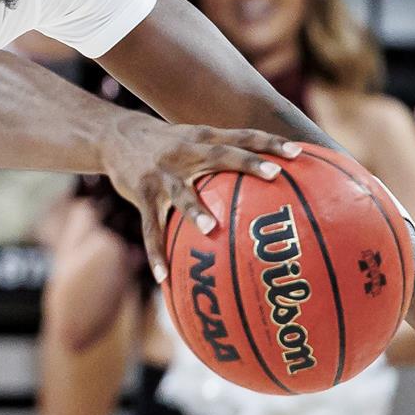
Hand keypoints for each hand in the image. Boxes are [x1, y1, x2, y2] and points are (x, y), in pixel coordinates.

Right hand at [98, 112, 299, 283]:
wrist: (116, 136)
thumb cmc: (168, 144)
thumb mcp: (195, 139)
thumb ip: (227, 153)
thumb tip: (274, 175)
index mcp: (202, 138)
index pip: (242, 136)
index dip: (269, 142)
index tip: (298, 152)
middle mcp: (184, 152)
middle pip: (219, 156)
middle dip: (246, 163)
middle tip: (273, 174)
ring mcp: (160, 174)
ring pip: (181, 194)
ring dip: (195, 210)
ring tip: (210, 229)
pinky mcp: (141, 194)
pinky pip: (150, 228)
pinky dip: (156, 253)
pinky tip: (164, 277)